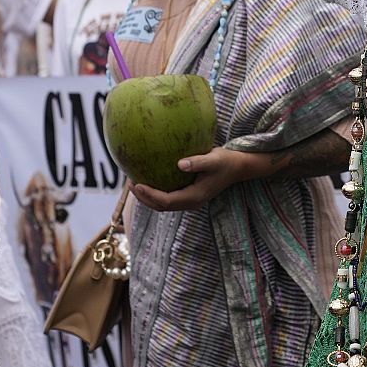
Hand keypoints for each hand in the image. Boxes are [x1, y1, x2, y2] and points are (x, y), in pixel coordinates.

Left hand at [129, 146, 265, 211]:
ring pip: (162, 204)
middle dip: (143, 198)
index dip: (150, 195)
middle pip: (161, 206)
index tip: (136, 184)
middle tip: (129, 184)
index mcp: (194, 197)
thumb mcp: (214, 159)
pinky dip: (154, 191)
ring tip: (133, 183)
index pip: (166, 201)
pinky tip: (147, 178)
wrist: (237, 167)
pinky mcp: (188, 194)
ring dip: (147, 196)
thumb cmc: (225, 161)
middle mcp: (190, 202)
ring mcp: (189, 200)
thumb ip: (198, 162)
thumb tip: (180, 164)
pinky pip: (167, 197)